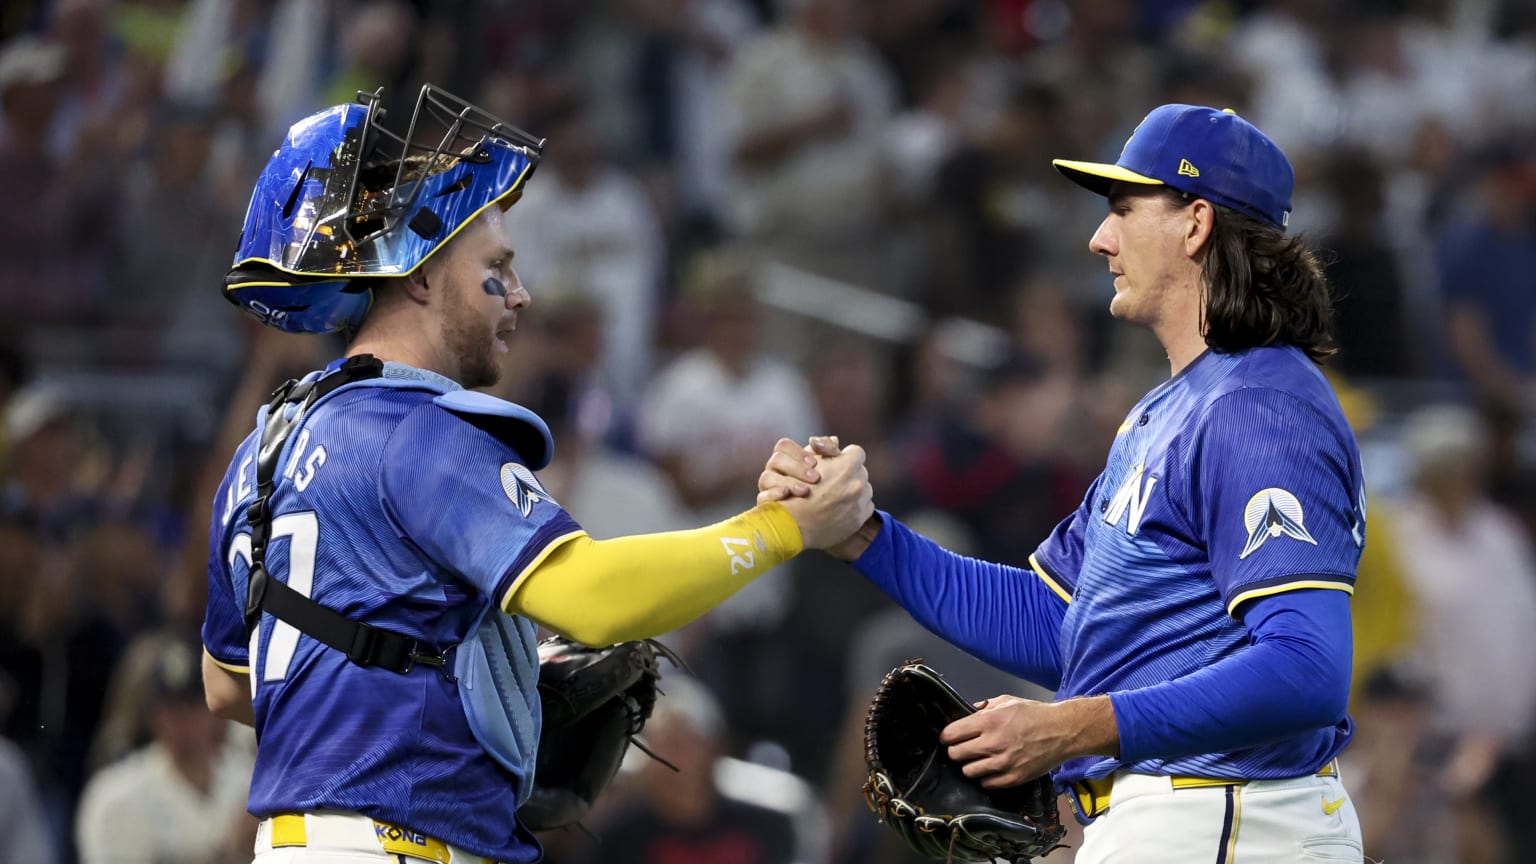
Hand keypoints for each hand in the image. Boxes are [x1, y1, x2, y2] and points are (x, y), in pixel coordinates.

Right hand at [757, 436, 840, 502]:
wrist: (823, 514)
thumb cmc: (826, 485)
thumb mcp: (833, 465)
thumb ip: (829, 449)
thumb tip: (816, 441)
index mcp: (787, 457)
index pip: (784, 446)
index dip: (798, 452)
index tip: (815, 463)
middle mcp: (774, 470)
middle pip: (776, 460)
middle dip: (796, 468)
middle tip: (816, 478)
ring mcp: (768, 487)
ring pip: (766, 478)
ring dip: (787, 482)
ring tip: (805, 491)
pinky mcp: (766, 505)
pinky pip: (762, 498)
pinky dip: (773, 495)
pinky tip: (787, 495)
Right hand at [773, 440, 873, 551]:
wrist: (791, 525)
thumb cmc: (794, 490)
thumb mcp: (805, 462)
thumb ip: (823, 449)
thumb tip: (836, 441)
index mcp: (846, 466)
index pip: (856, 452)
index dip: (845, 456)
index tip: (837, 463)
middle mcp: (857, 483)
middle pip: (860, 471)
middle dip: (849, 474)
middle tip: (833, 481)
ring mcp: (860, 502)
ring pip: (864, 489)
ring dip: (853, 490)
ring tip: (835, 497)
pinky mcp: (860, 518)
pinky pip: (864, 506)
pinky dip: (854, 506)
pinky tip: (838, 509)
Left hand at [940, 695, 1118, 788]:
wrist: (1063, 731)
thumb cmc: (1035, 714)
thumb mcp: (1007, 701)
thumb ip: (983, 707)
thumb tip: (966, 713)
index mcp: (988, 721)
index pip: (950, 734)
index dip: (947, 736)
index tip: (950, 737)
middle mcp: (992, 743)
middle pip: (955, 755)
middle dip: (956, 751)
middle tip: (964, 748)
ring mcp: (1003, 763)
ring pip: (968, 772)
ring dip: (970, 765)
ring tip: (979, 759)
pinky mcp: (1013, 778)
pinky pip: (986, 783)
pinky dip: (985, 777)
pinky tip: (992, 769)